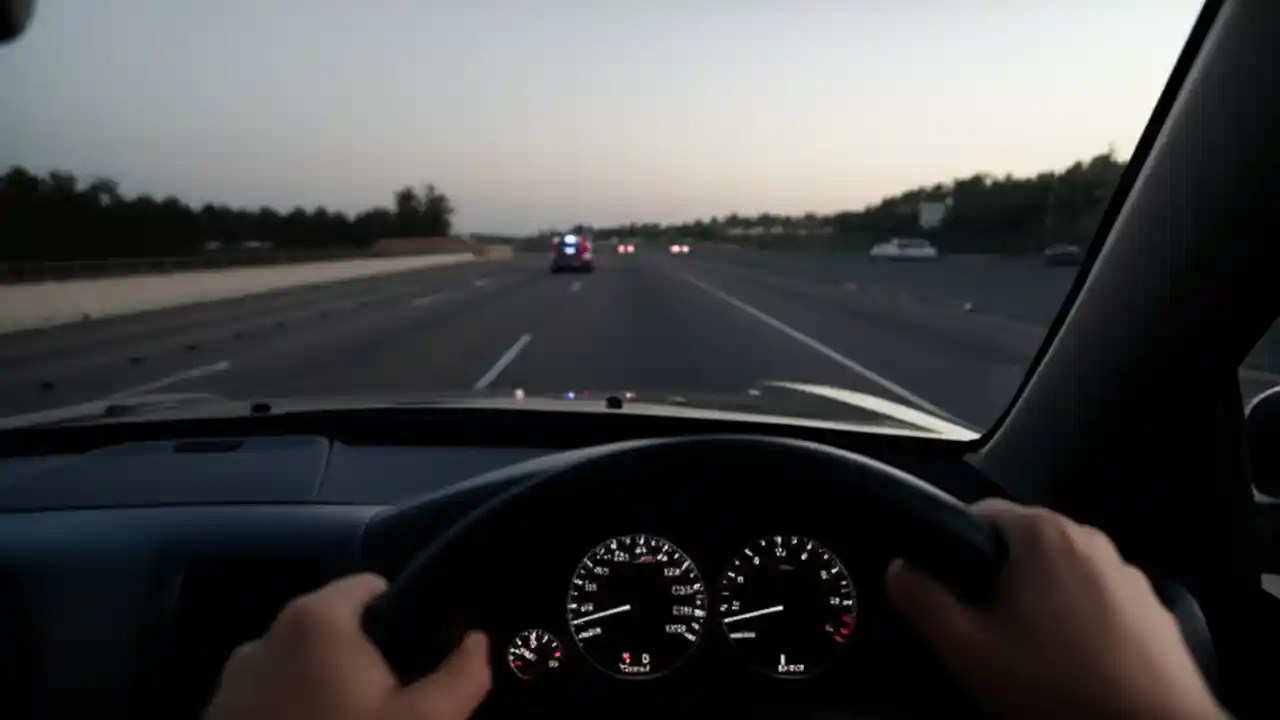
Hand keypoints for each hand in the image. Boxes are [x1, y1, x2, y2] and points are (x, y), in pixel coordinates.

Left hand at [204, 573, 490, 719]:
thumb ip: (461, 677)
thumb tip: (477, 643)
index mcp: (316, 619)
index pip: (371, 587)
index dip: (403, 618)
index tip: (418, 662)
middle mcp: (266, 635)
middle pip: (336, 630)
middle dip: (364, 662)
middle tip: (388, 706)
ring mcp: (232, 680)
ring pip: (301, 668)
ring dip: (325, 690)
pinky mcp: (216, 717)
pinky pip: (270, 700)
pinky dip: (293, 713)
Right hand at [886, 499, 1223, 718]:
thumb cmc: (1057, 685)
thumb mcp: (968, 648)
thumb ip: (923, 601)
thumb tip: (897, 570)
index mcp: (1041, 533)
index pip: (977, 513)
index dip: (951, 548)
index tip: (945, 589)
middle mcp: (1089, 537)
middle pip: (1020, 544)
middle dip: (996, 579)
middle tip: (982, 629)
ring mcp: (1126, 572)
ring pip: (1060, 574)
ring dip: (1038, 601)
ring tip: (1028, 653)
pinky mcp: (1151, 607)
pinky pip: (1097, 600)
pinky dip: (1078, 621)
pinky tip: (1071, 664)